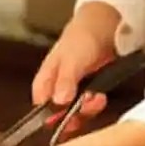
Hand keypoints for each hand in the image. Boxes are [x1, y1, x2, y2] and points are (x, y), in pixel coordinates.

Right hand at [33, 2, 120, 137]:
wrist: (104, 26)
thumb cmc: (81, 38)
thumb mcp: (71, 61)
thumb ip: (65, 82)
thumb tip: (59, 101)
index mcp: (44, 82)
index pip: (40, 108)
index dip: (50, 117)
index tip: (63, 119)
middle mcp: (55, 90)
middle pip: (57, 115)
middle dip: (72, 116)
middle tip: (83, 108)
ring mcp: (71, 92)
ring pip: (74, 114)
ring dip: (86, 110)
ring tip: (96, 98)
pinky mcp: (86, 92)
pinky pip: (87, 107)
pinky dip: (94, 105)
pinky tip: (100, 96)